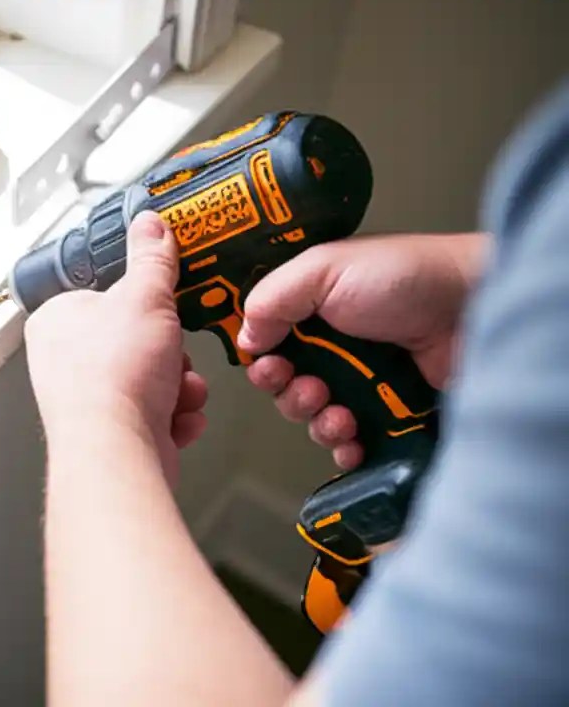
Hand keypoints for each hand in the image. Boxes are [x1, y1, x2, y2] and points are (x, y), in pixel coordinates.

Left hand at [24, 211, 207, 483]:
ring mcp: (87, 399)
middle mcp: (64, 361)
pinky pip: (158, 412)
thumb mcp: (144, 296)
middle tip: (172, 353)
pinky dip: (176, 415)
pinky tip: (177, 418)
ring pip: (155, 377)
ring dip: (181, 384)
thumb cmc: (114, 376)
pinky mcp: (111, 432)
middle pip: (138, 339)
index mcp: (57, 319)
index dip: (141, 301)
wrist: (117, 450)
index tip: (163, 303)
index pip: (104, 295)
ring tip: (177, 392)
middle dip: (171, 352)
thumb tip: (150, 225)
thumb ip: (151, 258)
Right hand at [237, 233, 485, 468]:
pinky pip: (351, 442)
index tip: (266, 364)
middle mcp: (332, 345)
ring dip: (316, 421)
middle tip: (308, 387)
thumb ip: (273, 297)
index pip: (266, 343)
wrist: (472, 307)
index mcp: (311, 309)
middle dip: (287, 393)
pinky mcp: (387, 410)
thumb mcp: (324, 269)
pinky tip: (352, 441)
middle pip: (284, 386)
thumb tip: (245, 338)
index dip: (259, 359)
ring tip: (339, 413)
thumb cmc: (407, 277)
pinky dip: (345, 447)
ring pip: (313, 417)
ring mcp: (360, 380)